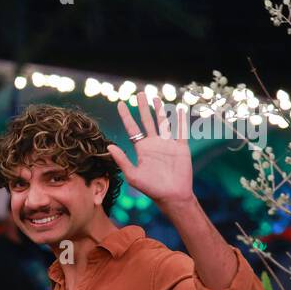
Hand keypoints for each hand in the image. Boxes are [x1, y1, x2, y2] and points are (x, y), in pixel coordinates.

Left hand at [106, 92, 193, 208]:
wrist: (172, 195)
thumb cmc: (151, 188)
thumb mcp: (133, 176)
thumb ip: (122, 160)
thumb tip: (109, 146)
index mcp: (142, 149)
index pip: (132, 129)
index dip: (126, 116)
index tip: (120, 104)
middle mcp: (154, 144)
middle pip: (147, 121)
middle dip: (142, 107)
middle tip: (139, 93)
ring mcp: (167, 144)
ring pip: (163, 122)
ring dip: (159, 110)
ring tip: (155, 98)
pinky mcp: (180, 146)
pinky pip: (180, 130)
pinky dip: (180, 119)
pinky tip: (179, 108)